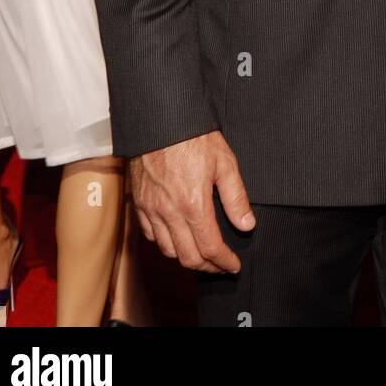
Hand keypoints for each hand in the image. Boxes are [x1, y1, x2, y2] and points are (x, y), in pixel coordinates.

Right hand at [130, 130, 254, 272]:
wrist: (160, 118)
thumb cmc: (193, 136)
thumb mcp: (224, 162)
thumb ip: (235, 197)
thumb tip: (246, 224)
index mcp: (193, 204)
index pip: (210, 248)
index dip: (224, 262)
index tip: (233, 265)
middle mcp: (169, 212)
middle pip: (188, 257)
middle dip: (207, 267)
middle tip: (220, 265)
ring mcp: (151, 209)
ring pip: (167, 250)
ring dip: (186, 257)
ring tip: (201, 254)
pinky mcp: (139, 203)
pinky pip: (150, 235)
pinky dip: (164, 243)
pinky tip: (176, 237)